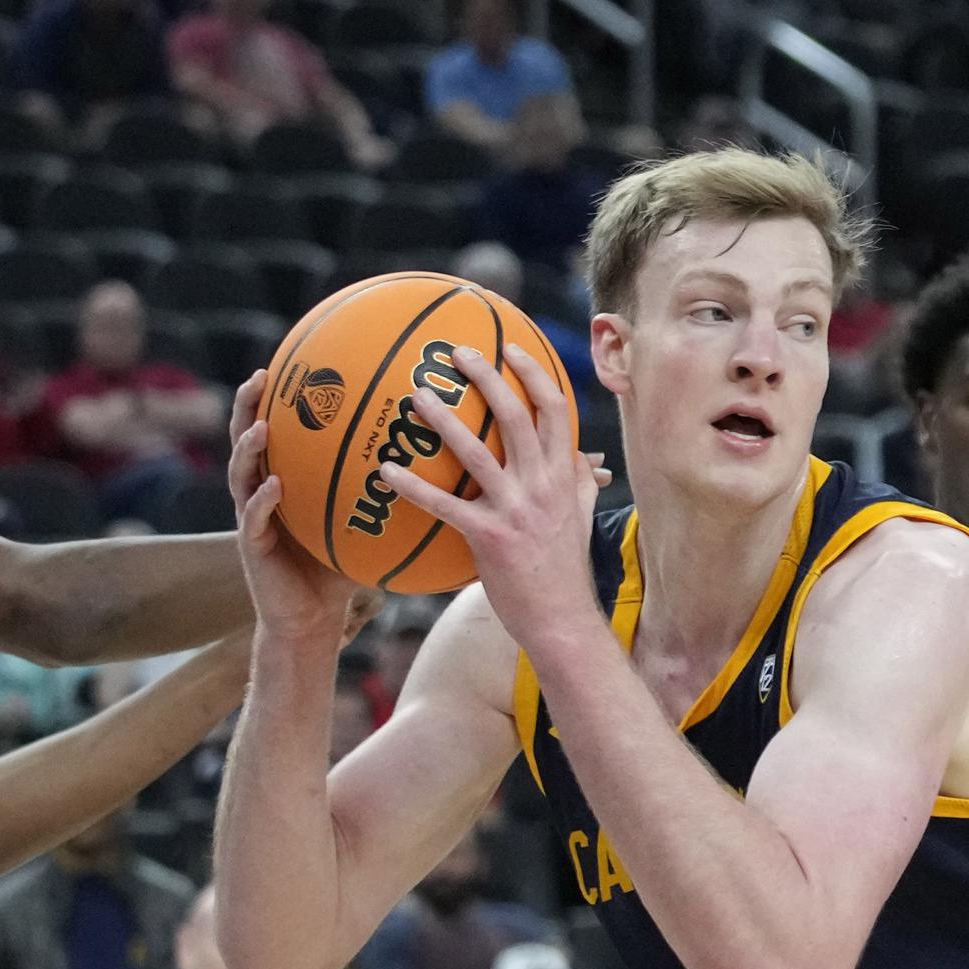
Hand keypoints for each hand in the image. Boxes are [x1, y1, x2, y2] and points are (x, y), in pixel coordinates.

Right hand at [226, 372, 365, 644]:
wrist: (312, 619)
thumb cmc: (339, 568)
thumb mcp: (362, 522)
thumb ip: (384, 493)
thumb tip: (436, 465)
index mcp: (285, 478)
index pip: (279, 427)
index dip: (280, 395)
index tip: (293, 359)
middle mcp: (261, 489)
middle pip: (245, 436)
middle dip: (249, 405)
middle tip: (262, 376)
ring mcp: (252, 517)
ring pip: (239, 473)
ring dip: (248, 448)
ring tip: (261, 428)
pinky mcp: (252, 546)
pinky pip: (253, 518)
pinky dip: (262, 499)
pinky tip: (274, 485)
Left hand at [377, 346, 604, 651]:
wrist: (562, 620)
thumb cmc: (565, 571)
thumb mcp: (581, 519)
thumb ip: (581, 483)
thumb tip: (582, 454)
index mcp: (564, 475)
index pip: (555, 410)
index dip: (534, 373)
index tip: (512, 348)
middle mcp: (542, 486)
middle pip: (515, 416)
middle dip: (487, 376)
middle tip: (456, 353)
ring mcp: (516, 511)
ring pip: (477, 452)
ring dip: (444, 420)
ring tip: (417, 396)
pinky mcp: (489, 538)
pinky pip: (444, 505)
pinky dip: (413, 487)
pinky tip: (386, 471)